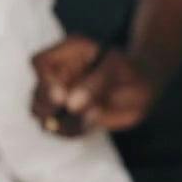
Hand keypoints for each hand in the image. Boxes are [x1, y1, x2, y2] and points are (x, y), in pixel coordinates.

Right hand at [30, 37, 156, 133]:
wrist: (144, 81)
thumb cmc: (133, 69)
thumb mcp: (121, 69)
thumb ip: (97, 84)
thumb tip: (72, 105)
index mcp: (70, 51)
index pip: (40, 63)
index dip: (45, 81)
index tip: (61, 98)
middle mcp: (60, 72)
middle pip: (36, 92)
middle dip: (48, 107)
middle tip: (72, 115)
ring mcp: (61, 93)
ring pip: (42, 112)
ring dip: (60, 122)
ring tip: (89, 119)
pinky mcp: (69, 113)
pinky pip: (60, 127)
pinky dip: (70, 130)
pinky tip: (91, 123)